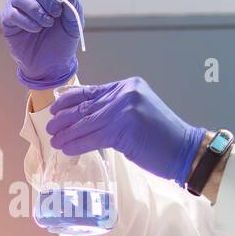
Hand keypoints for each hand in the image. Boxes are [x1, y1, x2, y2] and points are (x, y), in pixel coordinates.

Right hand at [1, 0, 83, 88]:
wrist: (51, 64)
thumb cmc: (62, 41)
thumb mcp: (73, 25)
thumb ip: (73, 8)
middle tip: (55, 13)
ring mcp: (17, 6)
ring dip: (36, 10)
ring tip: (46, 24)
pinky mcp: (8, 20)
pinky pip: (13, 13)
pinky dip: (27, 22)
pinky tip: (35, 30)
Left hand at [46, 77, 206, 185]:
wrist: (184, 150)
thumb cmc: (161, 136)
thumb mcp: (137, 111)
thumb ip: (113, 109)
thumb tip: (82, 116)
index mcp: (127, 85)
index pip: (90, 91)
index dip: (68, 100)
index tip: (55, 108)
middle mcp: (125, 93)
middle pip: (86, 106)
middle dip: (64, 119)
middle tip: (50, 127)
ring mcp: (124, 110)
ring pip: (86, 123)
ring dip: (67, 134)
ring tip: (55, 141)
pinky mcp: (123, 129)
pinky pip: (92, 138)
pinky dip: (78, 144)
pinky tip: (68, 149)